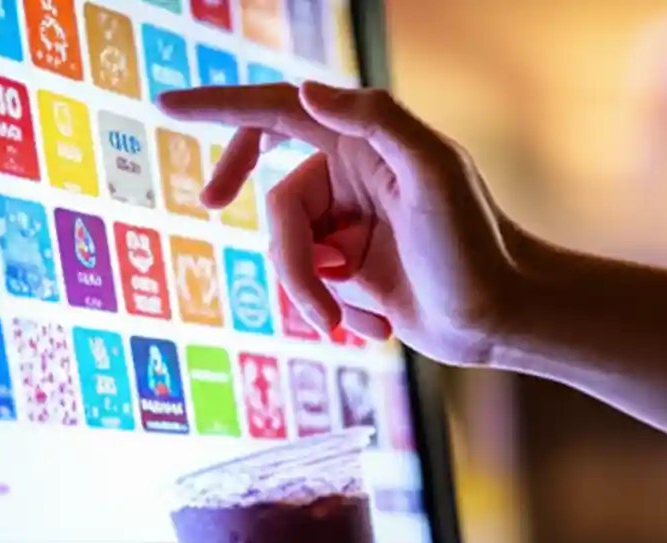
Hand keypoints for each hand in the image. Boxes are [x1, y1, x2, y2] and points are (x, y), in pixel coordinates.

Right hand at [158, 81, 518, 365]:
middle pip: (277, 207)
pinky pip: (307, 287)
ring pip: (287, 254)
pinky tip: (376, 328)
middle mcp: (349, 176)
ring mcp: (346, 225)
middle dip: (292, 260)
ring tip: (352, 324)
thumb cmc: (477, 242)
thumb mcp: (433, 170)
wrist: (501, 316)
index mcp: (362, 140)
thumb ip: (373, 120)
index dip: (218, 109)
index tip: (165, 106)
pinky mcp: (348, 271)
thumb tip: (302, 89)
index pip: (275, 112)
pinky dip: (331, 312)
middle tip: (317, 306)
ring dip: (312, 295)